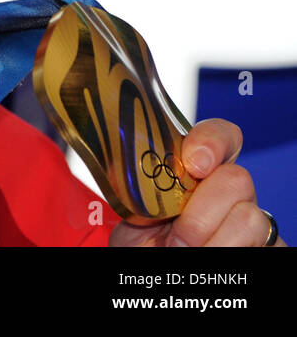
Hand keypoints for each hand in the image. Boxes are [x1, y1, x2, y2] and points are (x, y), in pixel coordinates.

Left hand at [109, 118, 283, 246]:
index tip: (193, 164)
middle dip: (201, 214)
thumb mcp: (134, 208)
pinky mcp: (267, 244)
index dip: (211, 141)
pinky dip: (230, 251)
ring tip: (185, 253)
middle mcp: (227, 188)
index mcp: (194, 170)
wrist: (148, 266)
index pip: (219, 135)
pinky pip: (267, 244)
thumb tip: (138, 177)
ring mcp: (250, 217)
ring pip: (249, 217)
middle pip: (235, 177)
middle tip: (175, 239)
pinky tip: (208, 258)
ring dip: (212, 241)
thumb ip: (143, 184)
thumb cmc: (142, 240)